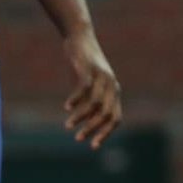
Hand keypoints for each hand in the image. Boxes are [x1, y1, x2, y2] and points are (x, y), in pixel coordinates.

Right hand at [62, 30, 120, 149]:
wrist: (80, 37)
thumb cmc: (83, 65)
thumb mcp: (89, 85)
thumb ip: (90, 101)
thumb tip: (85, 121)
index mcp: (114, 92)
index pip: (115, 119)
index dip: (105, 133)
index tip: (92, 146)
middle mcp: (111, 85)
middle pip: (107, 114)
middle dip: (93, 129)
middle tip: (78, 139)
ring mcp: (102, 76)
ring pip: (95, 104)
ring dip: (81, 117)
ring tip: (68, 126)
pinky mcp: (89, 68)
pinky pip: (84, 88)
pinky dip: (76, 100)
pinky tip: (66, 107)